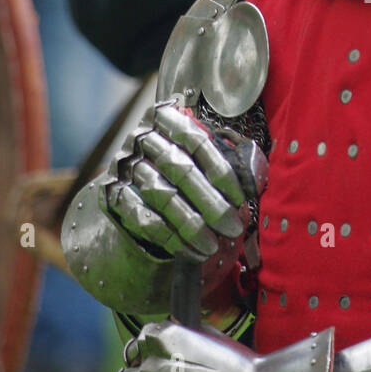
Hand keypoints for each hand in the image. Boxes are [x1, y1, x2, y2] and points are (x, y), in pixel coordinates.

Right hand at [107, 101, 265, 261]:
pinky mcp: (114, 196)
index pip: (195, 140)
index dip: (220, 171)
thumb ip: (227, 160)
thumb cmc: (181, 167)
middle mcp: (142, 139)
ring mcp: (125, 167)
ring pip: (162, 195)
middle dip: (210, 203)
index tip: (241, 198)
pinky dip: (171, 238)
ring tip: (213, 245)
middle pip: (180, 169)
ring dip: (191, 224)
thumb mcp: (202, 154)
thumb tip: (257, 182)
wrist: (135, 186)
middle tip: (232, 227)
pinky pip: (144, 219)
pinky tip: (192, 251)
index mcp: (165, 119)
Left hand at [116, 321, 256, 371]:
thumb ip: (190, 333)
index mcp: (169, 339)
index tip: (159, 347)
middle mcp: (155, 364)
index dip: (152, 340)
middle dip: (142, 362)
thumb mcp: (216, 339)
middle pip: (132, 358)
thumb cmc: (241, 368)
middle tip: (156, 370)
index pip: (144, 334)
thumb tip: (178, 328)